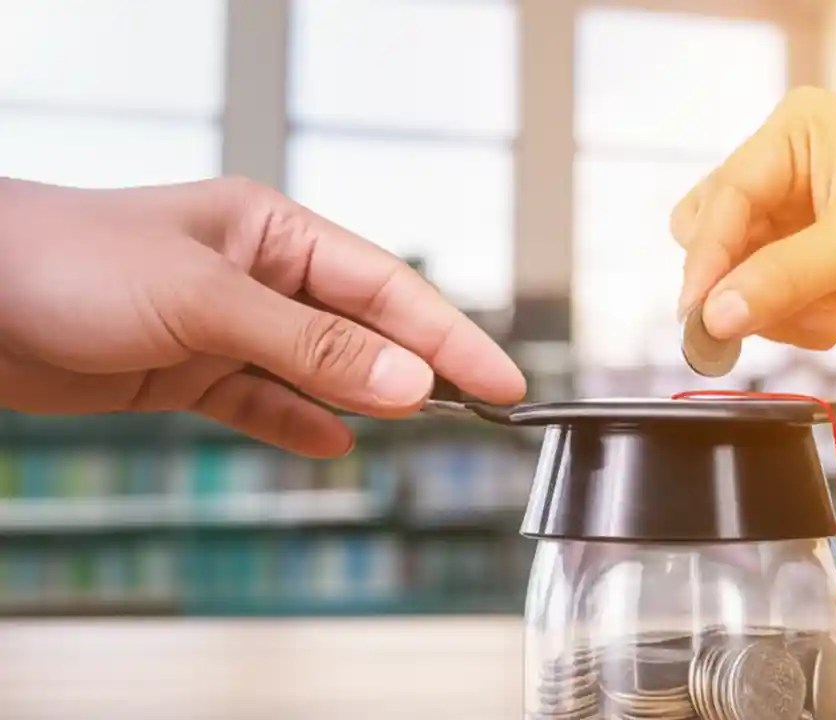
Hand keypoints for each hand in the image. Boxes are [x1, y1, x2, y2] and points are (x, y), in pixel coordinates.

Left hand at [0, 177, 525, 456]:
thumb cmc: (74, 264)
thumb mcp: (209, 301)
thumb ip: (312, 347)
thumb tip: (408, 382)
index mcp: (272, 232)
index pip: (385, 287)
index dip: (449, 335)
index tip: (500, 379)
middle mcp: (257, 277)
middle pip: (361, 328)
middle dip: (420, 368)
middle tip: (483, 411)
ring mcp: (224, 327)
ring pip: (318, 369)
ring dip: (367, 398)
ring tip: (424, 428)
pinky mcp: (186, 373)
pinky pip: (262, 404)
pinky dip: (299, 425)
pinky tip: (335, 444)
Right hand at [671, 87, 835, 348]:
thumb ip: (781, 280)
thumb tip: (712, 316)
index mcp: (793, 133)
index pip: (722, 198)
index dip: (707, 259)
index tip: (699, 315)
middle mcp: (784, 166)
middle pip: (712, 232)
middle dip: (740, 282)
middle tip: (775, 315)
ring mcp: (793, 211)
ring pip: (735, 272)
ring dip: (771, 306)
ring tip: (827, 315)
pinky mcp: (807, 251)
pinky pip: (765, 294)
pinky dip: (791, 316)